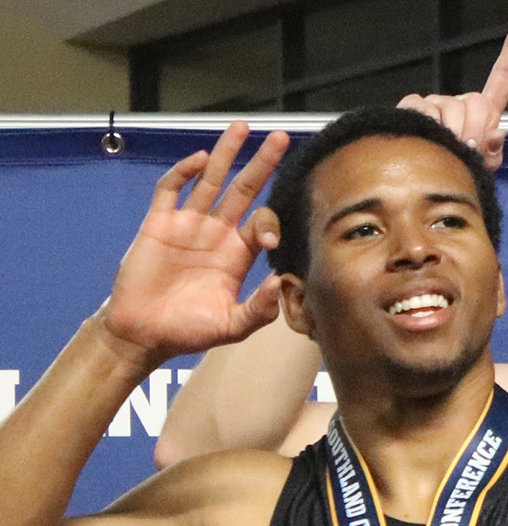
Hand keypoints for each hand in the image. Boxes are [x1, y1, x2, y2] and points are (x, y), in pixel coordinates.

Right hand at [99, 122, 289, 362]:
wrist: (143, 333)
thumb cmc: (188, 331)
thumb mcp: (231, 325)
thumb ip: (260, 310)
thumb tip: (282, 283)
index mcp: (238, 255)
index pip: (262, 224)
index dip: (270, 224)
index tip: (268, 241)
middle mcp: (216, 233)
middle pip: (244, 190)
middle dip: (262, 164)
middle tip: (281, 137)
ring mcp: (187, 225)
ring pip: (211, 181)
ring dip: (226, 154)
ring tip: (242, 127)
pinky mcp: (158, 224)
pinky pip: (170, 190)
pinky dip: (183, 173)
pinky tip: (199, 159)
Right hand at [396, 13, 507, 169]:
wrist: (420, 182)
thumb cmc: (452, 173)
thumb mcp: (480, 169)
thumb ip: (494, 153)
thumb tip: (497, 133)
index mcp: (483, 113)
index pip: (502, 78)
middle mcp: (459, 102)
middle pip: (478, 102)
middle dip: (476, 130)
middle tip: (467, 149)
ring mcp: (437, 102)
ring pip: (455, 109)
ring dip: (455, 135)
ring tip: (448, 148)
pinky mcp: (414, 104)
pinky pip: (429, 111)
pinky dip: (432, 129)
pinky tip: (429, 137)